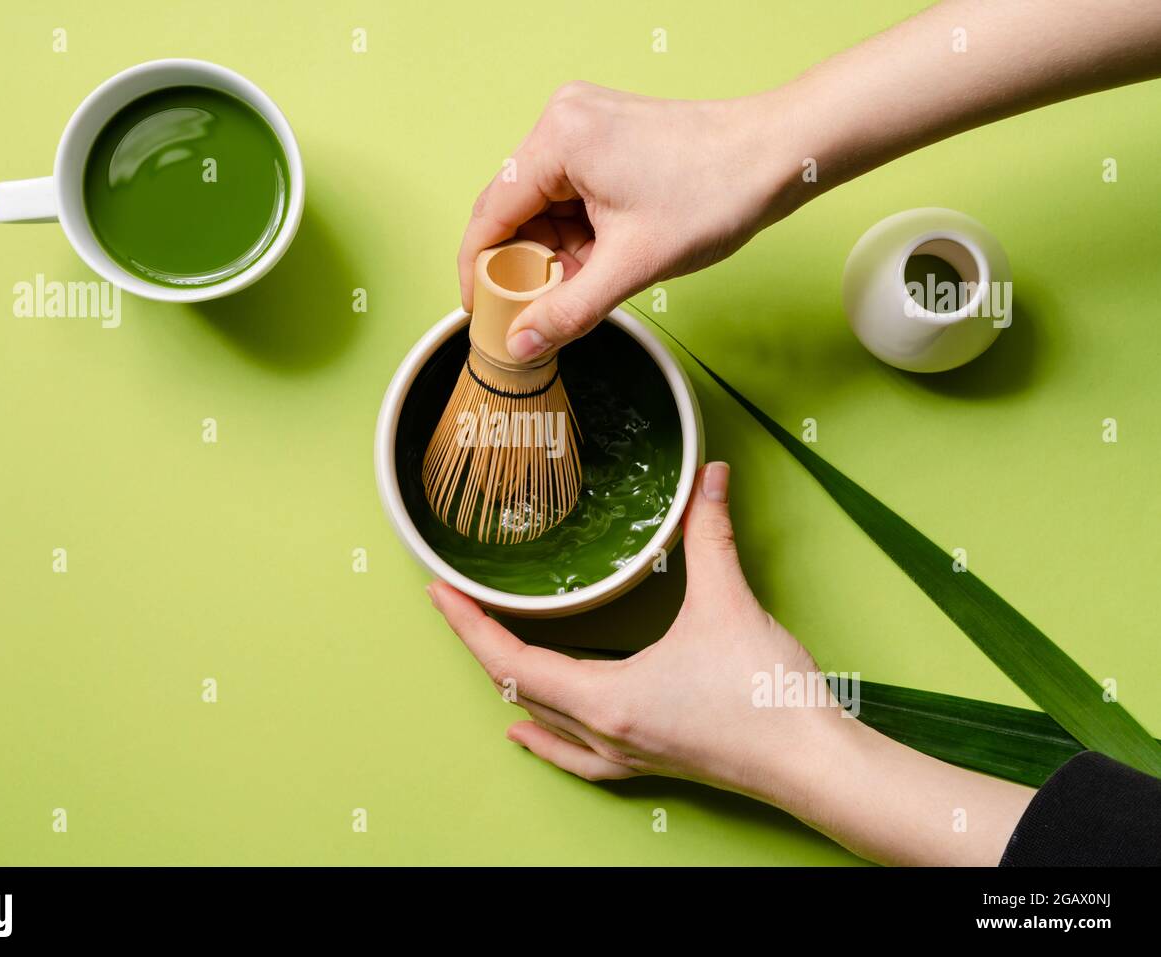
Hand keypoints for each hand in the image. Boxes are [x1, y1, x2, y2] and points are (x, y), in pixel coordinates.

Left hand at [428, 461, 829, 799]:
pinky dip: (544, 741)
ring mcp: (625, 753)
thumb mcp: (729, 603)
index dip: (467, 624)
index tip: (438, 592)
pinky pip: (577, 757)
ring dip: (508, 684)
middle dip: (480, 643)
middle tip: (456, 603)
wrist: (815, 764)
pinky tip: (528, 734)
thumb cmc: (767, 698)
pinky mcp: (650, 760)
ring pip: (544, 719)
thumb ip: (711, 533)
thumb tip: (709, 477)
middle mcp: (605, 732)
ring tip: (482, 655)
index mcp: (606, 699)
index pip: (509, 660)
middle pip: (517, 687)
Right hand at [457, 83, 799, 362]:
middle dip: (527, 264)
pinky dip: (577, 234)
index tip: (478, 311)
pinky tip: (599, 261)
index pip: (490, 213)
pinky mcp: (605, 137)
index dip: (478, 271)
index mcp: (559, 139)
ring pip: (543, 206)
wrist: (778, 155)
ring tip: (587, 283)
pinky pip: (569, 195)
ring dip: (556, 252)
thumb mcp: (632, 265)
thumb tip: (521, 343)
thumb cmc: (716, 193)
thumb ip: (568, 311)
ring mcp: (584, 125)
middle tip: (537, 311)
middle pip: (514, 209)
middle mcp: (563, 121)